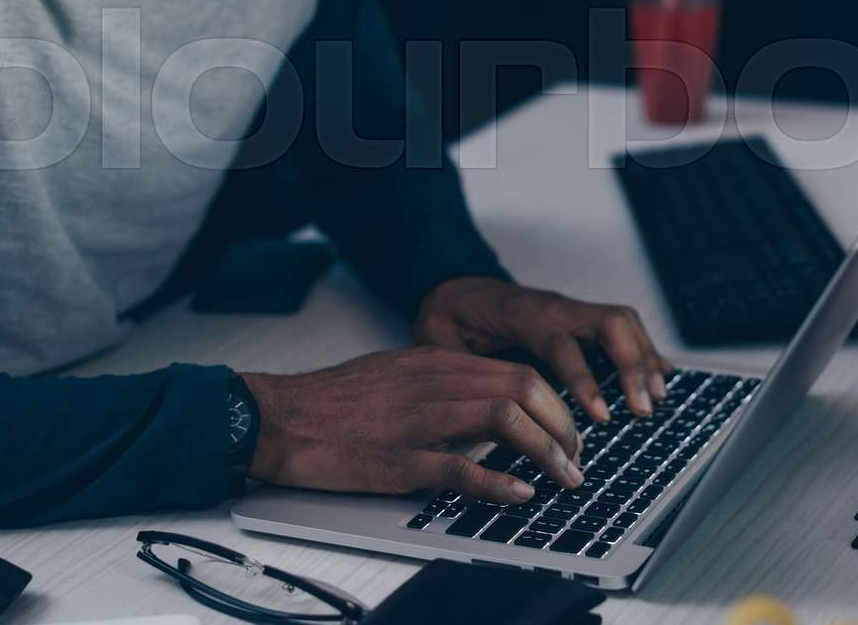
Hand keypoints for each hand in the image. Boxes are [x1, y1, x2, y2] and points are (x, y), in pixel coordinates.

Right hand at [241, 347, 584, 503]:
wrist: (278, 417)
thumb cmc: (335, 401)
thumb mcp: (398, 374)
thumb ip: (444, 383)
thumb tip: (491, 404)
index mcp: (435, 362)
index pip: (518, 371)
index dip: (557, 404)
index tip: (571, 431)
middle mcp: (433, 383)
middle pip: (523, 389)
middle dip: (564, 427)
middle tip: (578, 458)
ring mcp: (418, 421)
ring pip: (503, 420)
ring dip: (546, 452)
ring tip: (564, 477)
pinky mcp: (398, 460)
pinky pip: (460, 468)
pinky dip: (499, 483)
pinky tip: (519, 494)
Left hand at [413, 277, 673, 421]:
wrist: (454, 285)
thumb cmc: (449, 316)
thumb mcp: (437, 341)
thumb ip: (452, 368)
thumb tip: (463, 409)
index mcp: (521, 316)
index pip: (561, 344)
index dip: (584, 380)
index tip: (601, 415)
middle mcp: (554, 308)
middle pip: (609, 322)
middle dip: (632, 365)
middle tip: (642, 408)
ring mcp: (570, 310)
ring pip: (622, 322)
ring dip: (644, 359)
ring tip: (655, 399)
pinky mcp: (579, 318)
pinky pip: (621, 327)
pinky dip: (644, 350)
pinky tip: (661, 375)